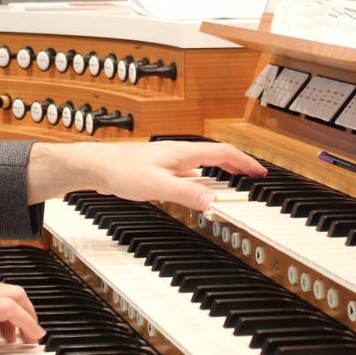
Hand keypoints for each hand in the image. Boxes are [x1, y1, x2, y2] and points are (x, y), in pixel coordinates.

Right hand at [0, 266, 44, 346]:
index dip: (3, 306)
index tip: (5, 322)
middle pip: (9, 288)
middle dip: (23, 309)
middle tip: (27, 328)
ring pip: (15, 295)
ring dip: (27, 317)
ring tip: (30, 335)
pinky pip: (12, 309)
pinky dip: (26, 322)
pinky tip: (29, 335)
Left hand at [27, 140, 265, 210]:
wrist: (95, 166)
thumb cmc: (121, 170)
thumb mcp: (158, 186)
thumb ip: (186, 194)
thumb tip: (213, 202)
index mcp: (183, 152)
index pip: (223, 153)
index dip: (244, 162)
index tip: (260, 172)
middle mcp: (178, 152)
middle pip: (215, 155)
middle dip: (236, 165)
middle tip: (252, 177)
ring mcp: (168, 159)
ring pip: (202, 162)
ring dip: (220, 170)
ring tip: (232, 181)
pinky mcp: (158, 167)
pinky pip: (189, 170)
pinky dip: (202, 177)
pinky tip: (197, 186)